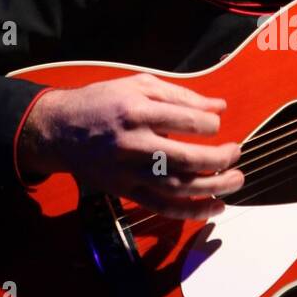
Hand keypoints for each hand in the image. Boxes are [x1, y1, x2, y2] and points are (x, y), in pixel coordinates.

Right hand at [17, 73, 242, 219]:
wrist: (59, 130)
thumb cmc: (102, 103)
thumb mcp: (138, 85)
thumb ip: (180, 96)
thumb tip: (218, 106)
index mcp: (138, 111)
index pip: (188, 121)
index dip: (211, 125)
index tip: (215, 125)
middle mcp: (134, 144)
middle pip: (187, 159)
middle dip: (221, 159)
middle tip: (237, 153)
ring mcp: (129, 172)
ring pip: (179, 186)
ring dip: (214, 187)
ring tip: (236, 180)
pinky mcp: (125, 191)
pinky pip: (163, 207)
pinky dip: (192, 211)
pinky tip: (215, 208)